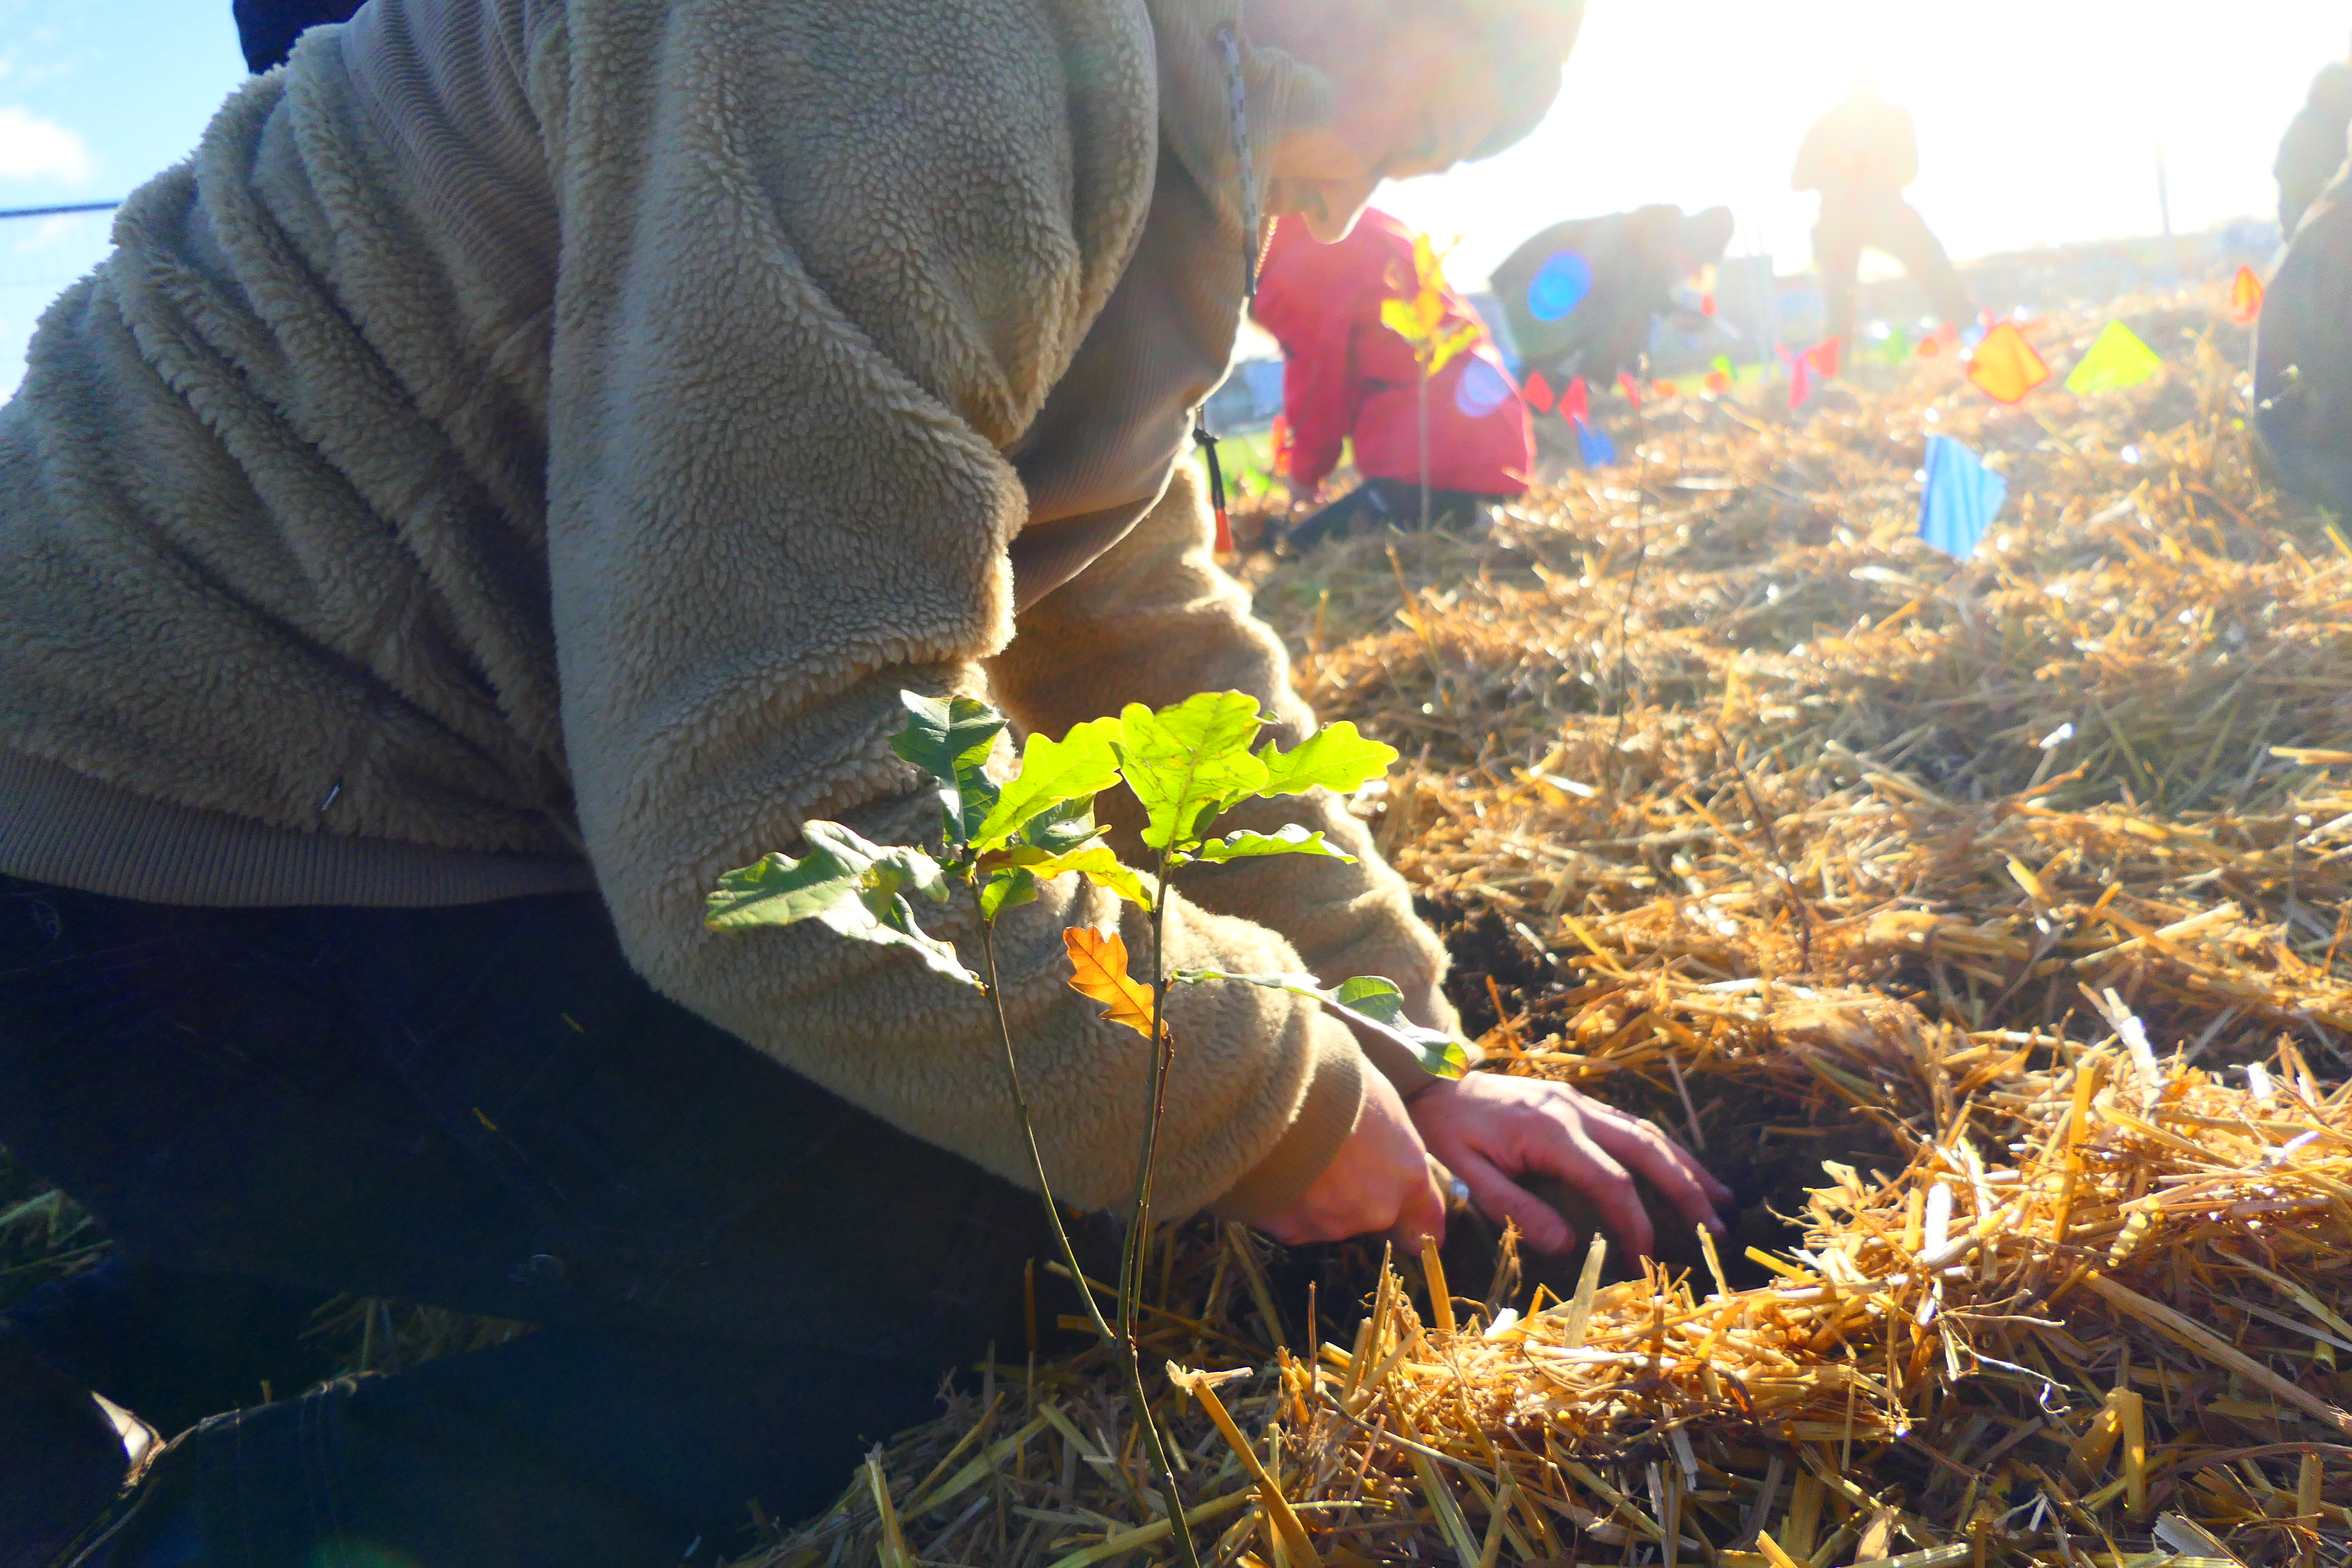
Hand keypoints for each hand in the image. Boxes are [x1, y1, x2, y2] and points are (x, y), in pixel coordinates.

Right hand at [1254, 1071, 1447, 1247]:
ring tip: (1295, 1155)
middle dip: (1355, 1194)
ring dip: (1316, 1195)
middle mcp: (1376, 1210)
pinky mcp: (1289, 1229)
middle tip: (1331, 1159)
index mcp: (1408, 1176)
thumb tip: (1382, 1139)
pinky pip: (1289, 1219)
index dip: (1417, 1221)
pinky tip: (1273, 1168)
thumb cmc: (1337, 1083)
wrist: (1280, 1093)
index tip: (1408, 1220)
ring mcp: (1331, 1224)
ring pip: (1328, 1216)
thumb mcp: (1381, 1103)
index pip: (1428, 1223)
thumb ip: (1390, 1141)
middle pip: (1371, 1214)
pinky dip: (1283, 1200)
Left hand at [1406, 1074, 1732, 1257]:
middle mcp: (1575, 1110)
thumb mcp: (1466, 1177)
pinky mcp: (1575, 1102)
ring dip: (1686, 1167)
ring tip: (1721, 1201)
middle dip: (1686, 1191)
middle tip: (1716, 1230)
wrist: (1428, 1083)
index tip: (1645, 1263)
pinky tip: (1680, 1171)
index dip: (1634, 1225)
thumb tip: (1570, 1248)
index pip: (1611, 1182)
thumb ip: (1516, 1210)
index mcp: (1551, 1131)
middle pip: (1647, 1149)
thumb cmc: (1443, 1134)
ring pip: (1647, 1133)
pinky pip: (1630, 1125)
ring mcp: (1579, 1102)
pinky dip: (1663, 1150)